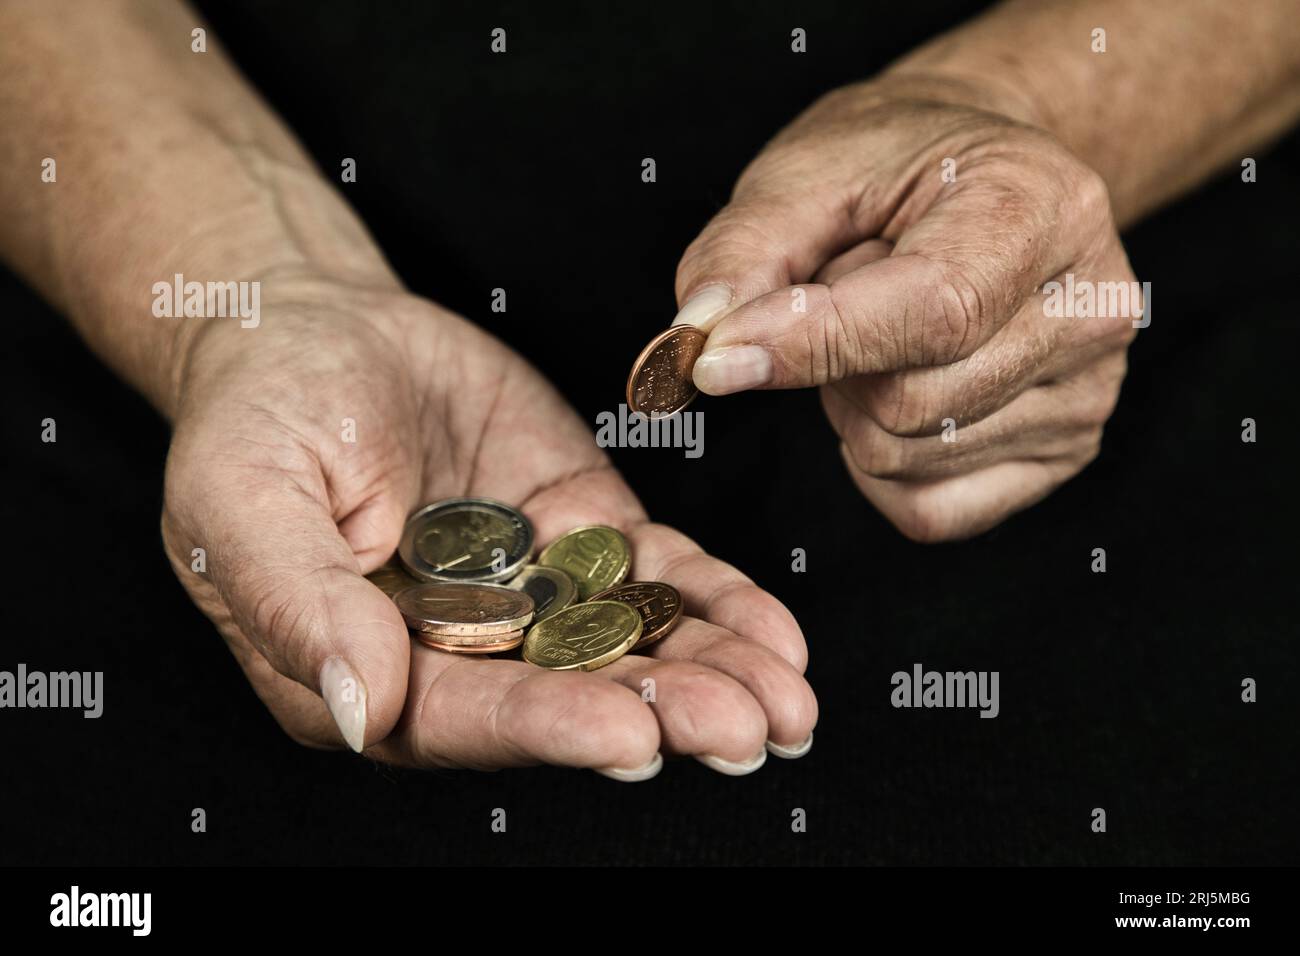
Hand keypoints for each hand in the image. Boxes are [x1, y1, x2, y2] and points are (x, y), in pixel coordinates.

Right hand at [160, 274, 815, 775]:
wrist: (313, 329)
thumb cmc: (256, 414)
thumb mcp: (242, 498)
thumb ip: (296, 604)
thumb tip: (357, 709)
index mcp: (365, 669)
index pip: (463, 716)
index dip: (549, 727)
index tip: (633, 734)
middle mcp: (458, 650)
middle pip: (568, 696)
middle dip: (664, 713)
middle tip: (751, 731)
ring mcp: (527, 593)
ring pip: (628, 646)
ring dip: (713, 676)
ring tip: (790, 705)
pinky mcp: (577, 532)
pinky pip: (655, 574)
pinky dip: (717, 603)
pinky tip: (776, 636)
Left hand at [674, 75, 1139, 540]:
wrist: (981, 179)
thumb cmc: (896, 168)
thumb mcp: (806, 172)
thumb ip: (743, 254)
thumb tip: (698, 343)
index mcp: (1040, 206)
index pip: (933, 312)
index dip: (814, 346)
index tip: (718, 358)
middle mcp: (1091, 306)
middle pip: (909, 403)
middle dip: (831, 366)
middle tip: (843, 300)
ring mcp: (1089, 390)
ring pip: (906, 458)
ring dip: (853, 407)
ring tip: (881, 335)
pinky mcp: (1065, 453)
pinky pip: (931, 510)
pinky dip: (880, 468)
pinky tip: (898, 391)